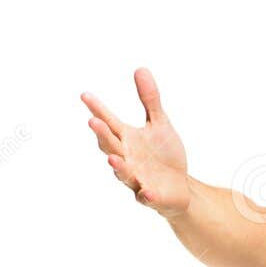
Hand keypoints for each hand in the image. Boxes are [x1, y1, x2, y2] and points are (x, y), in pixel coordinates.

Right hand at [81, 69, 190, 218]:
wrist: (180, 188)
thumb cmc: (165, 155)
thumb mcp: (159, 124)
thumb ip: (150, 100)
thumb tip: (140, 69)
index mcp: (127, 139)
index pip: (109, 122)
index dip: (97, 110)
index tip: (85, 95)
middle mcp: (127, 158)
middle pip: (111, 146)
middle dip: (102, 135)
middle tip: (93, 122)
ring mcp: (137, 178)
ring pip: (123, 172)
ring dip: (118, 166)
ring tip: (112, 158)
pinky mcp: (151, 196)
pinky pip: (147, 197)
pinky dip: (147, 195)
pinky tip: (148, 192)